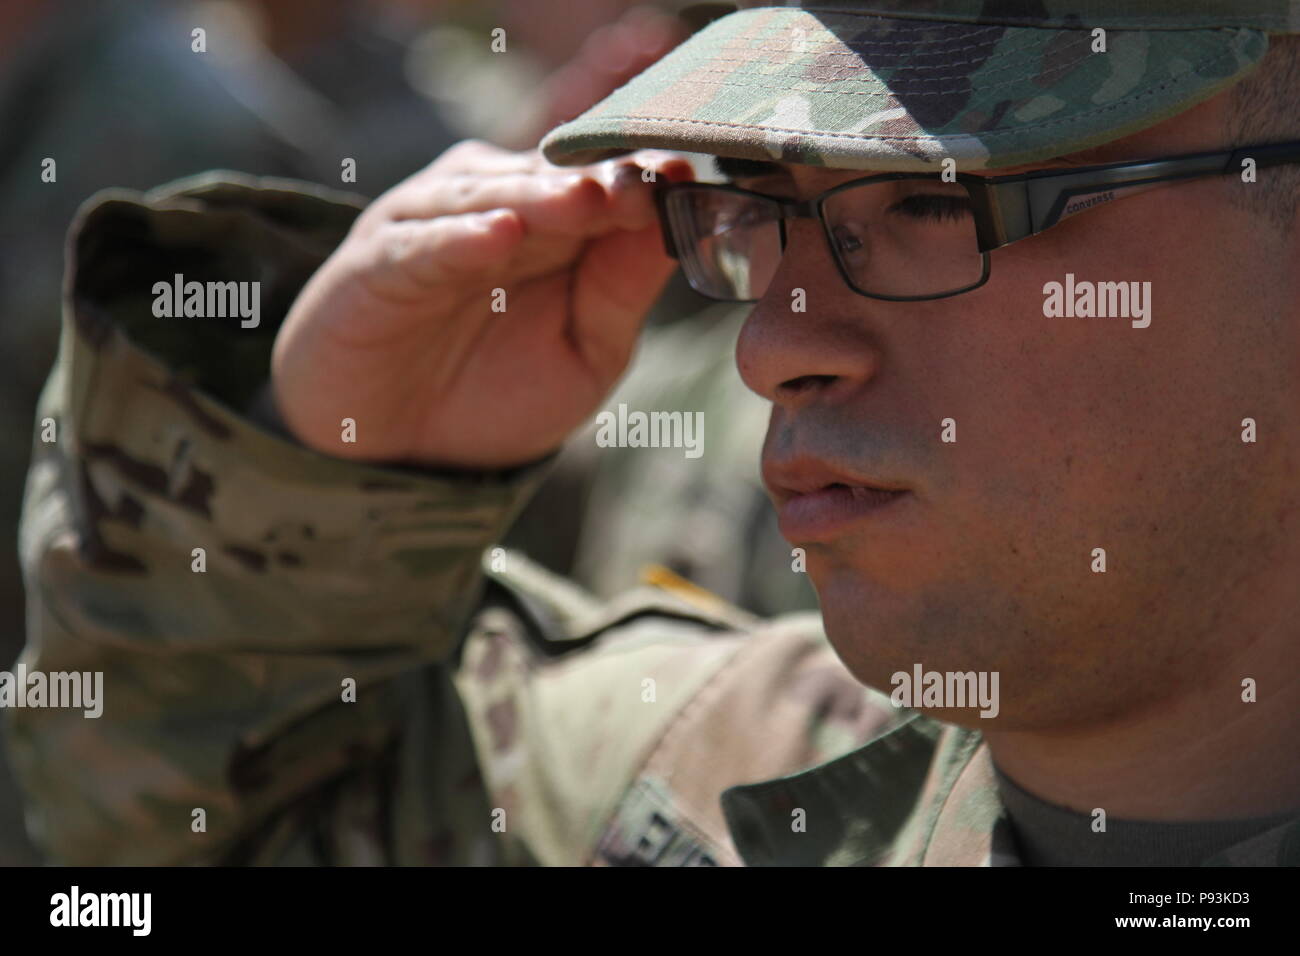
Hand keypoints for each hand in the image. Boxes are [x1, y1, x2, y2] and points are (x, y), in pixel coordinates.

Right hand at [271, 140, 693, 468]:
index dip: (649, 184)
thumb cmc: (495, 394)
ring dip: (541, 195)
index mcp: (552, 224)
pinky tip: (503, 235)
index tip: (697, 184)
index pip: (606, 186)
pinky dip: (459, 238)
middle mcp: (492, 207)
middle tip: (652, 180)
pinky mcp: (377, 263)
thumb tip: (676, 224)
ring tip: (589, 198)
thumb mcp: (584, 353)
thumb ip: (622, 291)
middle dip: (604, 180)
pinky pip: (421, 245)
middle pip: (554, 178)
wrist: (398, 451)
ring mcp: (430, 227)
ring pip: (489, 195)